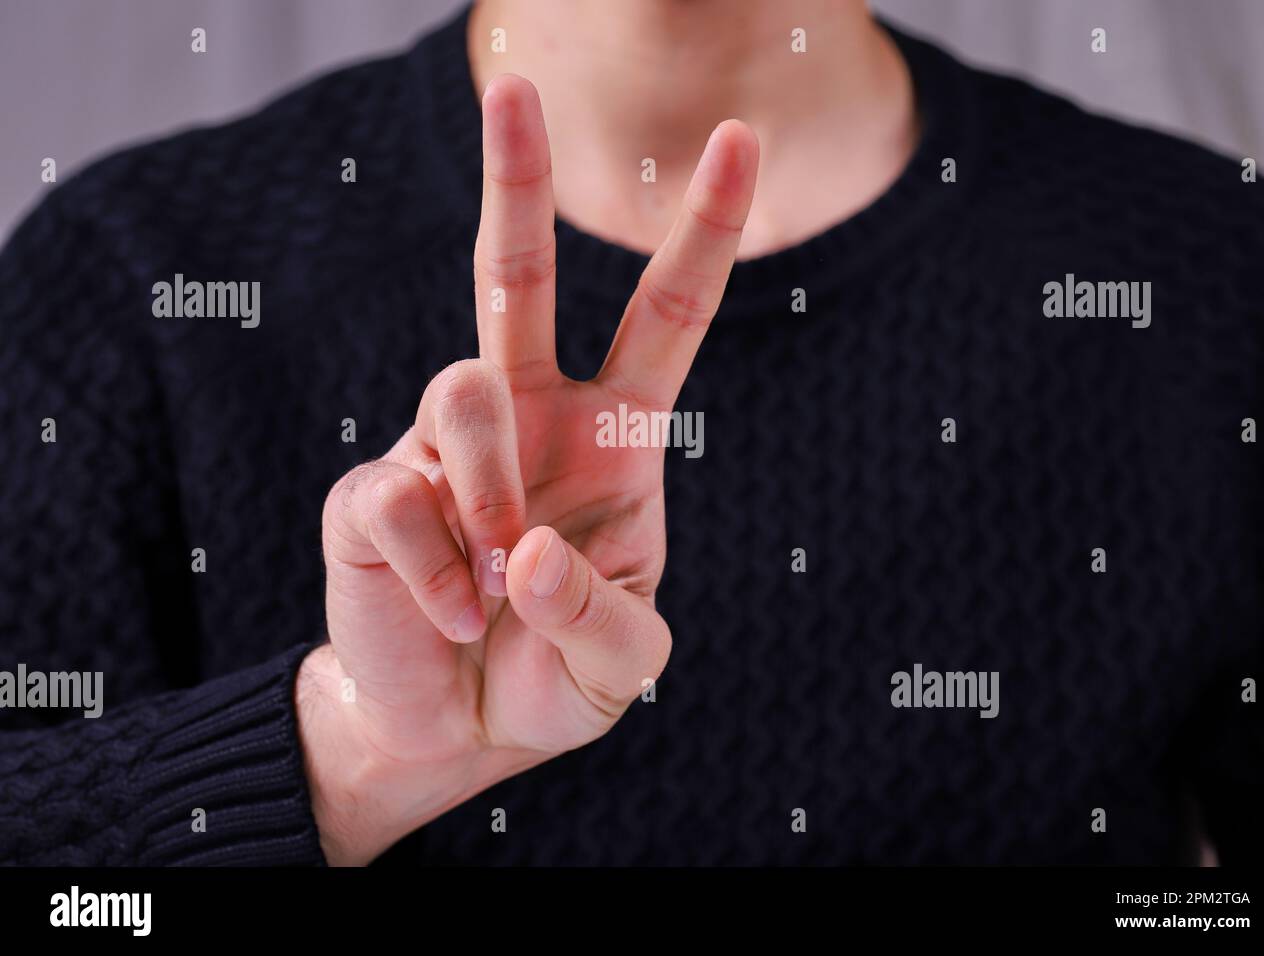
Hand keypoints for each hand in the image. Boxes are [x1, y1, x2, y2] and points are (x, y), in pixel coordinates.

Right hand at [296, 74, 758, 864]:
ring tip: (492, 585)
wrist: (447, 730)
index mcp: (610, 438)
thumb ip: (600, 616)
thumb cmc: (546, 679)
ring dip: (489, 498)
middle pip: (513, 276)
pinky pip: (403, 503)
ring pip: (464, 392)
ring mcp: (441, 447)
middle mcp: (527, 420)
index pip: (664, 317)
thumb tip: (523, 547)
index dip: (701, 232)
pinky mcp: (371, 492)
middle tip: (513, 83)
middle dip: (514, 179)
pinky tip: (446, 614)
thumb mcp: (619, 666)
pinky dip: (439, 583)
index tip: (738, 140)